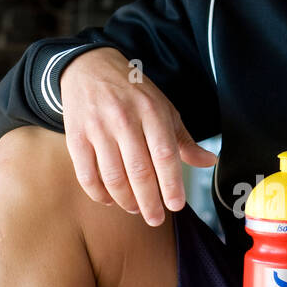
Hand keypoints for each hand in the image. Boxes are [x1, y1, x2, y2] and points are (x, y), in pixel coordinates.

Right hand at [59, 47, 217, 223]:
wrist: (89, 67)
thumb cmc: (133, 93)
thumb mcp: (163, 109)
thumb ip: (184, 140)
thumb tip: (210, 162)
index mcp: (151, 112)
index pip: (164, 154)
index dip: (171, 184)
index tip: (176, 205)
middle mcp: (124, 120)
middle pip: (139, 171)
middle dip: (149, 201)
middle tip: (155, 218)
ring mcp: (98, 128)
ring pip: (113, 176)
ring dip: (126, 200)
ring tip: (136, 209)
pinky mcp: (76, 136)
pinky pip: (87, 174)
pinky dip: (99, 193)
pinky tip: (110, 200)